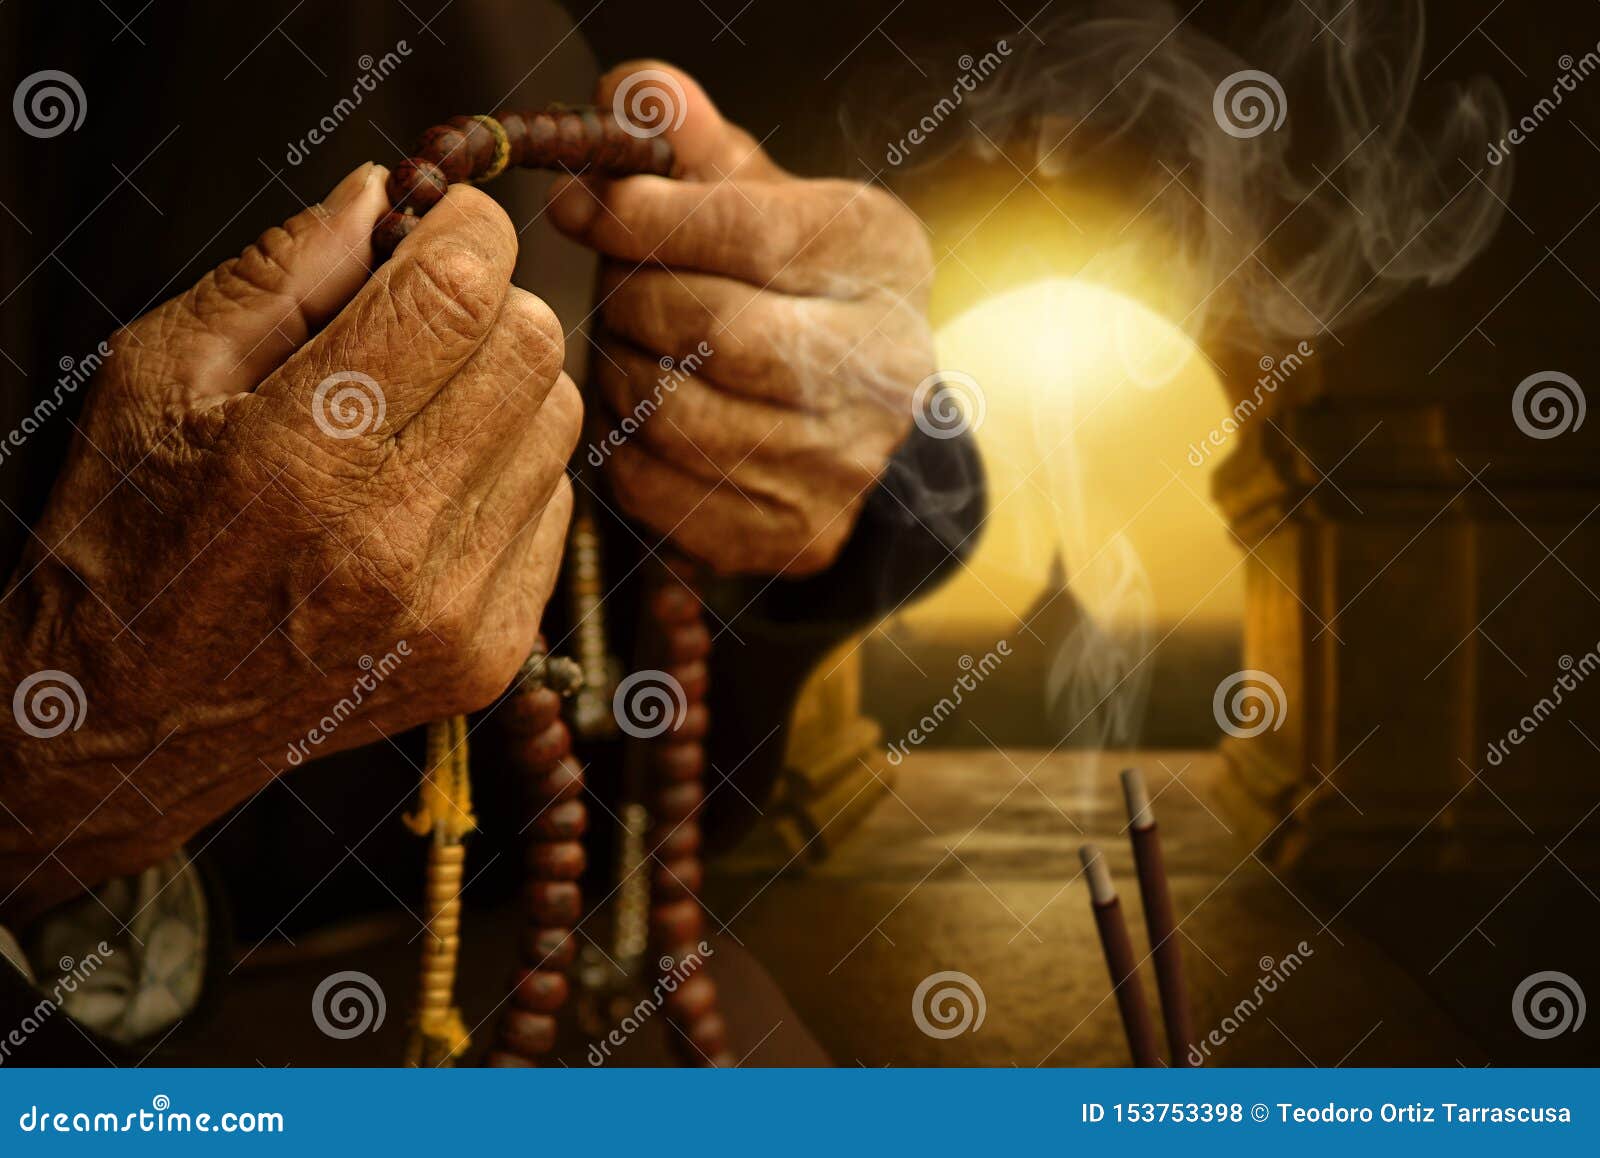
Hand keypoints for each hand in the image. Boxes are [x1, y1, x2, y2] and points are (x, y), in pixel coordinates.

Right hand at [0, 164, 578, 919]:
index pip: (459, 292)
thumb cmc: (130, 533)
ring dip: (504, 389)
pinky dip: (510, 475)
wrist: (133, 714)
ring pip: (559, 423)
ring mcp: (454, 609)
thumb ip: (285, 271)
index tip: (444, 222)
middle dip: (488, 302)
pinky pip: (558, 507)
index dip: (467, 231)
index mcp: (299, 456)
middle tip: (427, 315)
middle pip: (534, 348)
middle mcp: (393, 541)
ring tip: (419, 412)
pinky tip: (433, 490)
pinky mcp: (489, 654)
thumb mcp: (158, 372)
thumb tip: (386, 197)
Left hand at [550, 62, 935, 575]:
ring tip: (632, 342)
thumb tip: (633, 93)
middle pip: (708, 326)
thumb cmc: (806, 294)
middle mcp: (879, 368)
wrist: (870, 423)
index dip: (645, 216)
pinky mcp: (787, 531)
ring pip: (673, 412)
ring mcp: (837, 463)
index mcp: (880, 260)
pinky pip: (656, 485)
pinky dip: (624, 442)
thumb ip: (703, 150)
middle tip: (614, 281)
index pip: (749, 232)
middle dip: (630, 296)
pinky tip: (645, 407)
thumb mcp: (776, 203)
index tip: (582, 205)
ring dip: (621, 368)